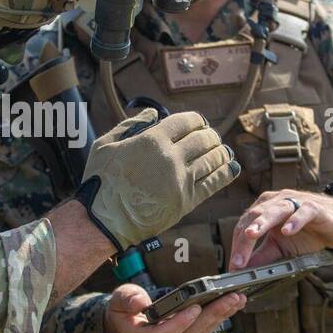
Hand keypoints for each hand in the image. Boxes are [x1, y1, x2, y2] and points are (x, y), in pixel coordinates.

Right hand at [77, 109, 238, 250]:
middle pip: (202, 139)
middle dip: (209, 134)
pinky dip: (226, 173)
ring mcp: (181, 180)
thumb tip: (152, 113)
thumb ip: (129, 125)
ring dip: (220, 151)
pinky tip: (232, 167)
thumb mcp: (105, 145)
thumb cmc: (100, 182)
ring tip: (222, 149)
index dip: (196, 120)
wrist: (105, 220)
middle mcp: (170, 158)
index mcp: (151, 140)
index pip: (184, 122)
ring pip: (212, 159)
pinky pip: (213, 183)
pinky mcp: (186, 201)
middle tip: (211, 136)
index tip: (199, 122)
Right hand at [102, 282, 247, 332]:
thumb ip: (129, 299)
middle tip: (229, 299)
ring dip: (219, 318)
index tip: (195, 307)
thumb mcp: (118, 300)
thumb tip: (141, 302)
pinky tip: (228, 310)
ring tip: (235, 301)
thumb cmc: (123, 313)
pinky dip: (216, 323)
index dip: (179, 323)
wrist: (124, 331)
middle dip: (212, 315)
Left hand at [227, 188, 332, 269]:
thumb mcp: (281, 247)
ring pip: (274, 210)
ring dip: (261, 223)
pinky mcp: (314, 207)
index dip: (237, 246)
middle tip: (238, 260)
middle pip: (254, 216)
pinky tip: (287, 231)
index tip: (234, 266)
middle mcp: (276, 201)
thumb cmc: (307, 233)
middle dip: (244, 239)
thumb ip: (263, 256)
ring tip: (252, 235)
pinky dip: (294, 221)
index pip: (244, 225)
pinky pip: (302, 212)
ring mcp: (295, 202)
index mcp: (264, 209)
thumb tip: (243, 270)